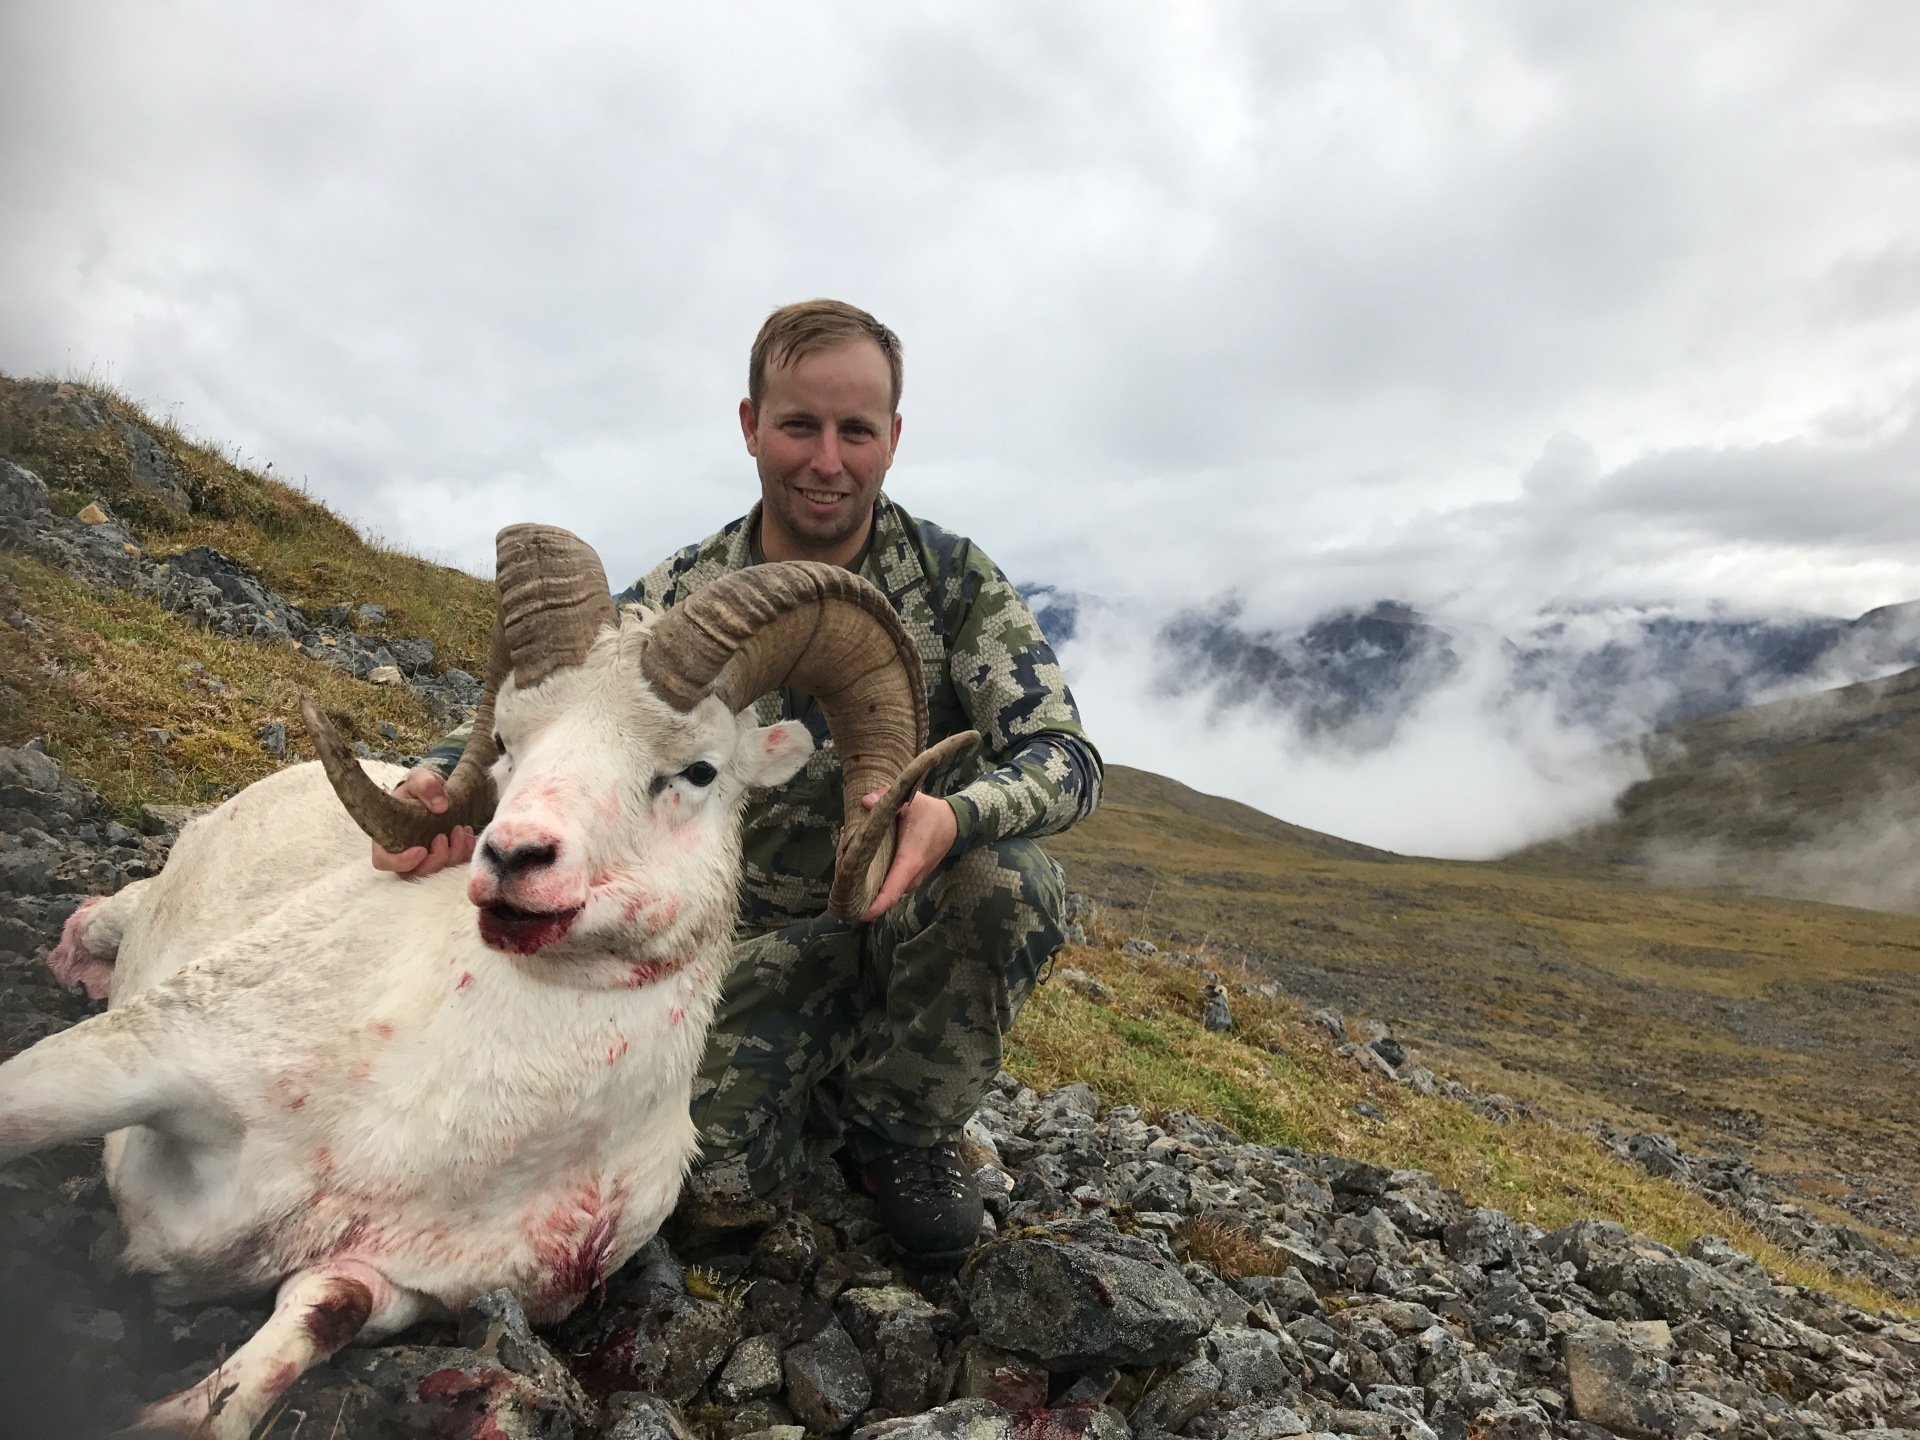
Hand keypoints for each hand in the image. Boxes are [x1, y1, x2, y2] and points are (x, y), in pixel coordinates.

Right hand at [370, 767, 475, 877]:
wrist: (433, 791)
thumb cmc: (417, 788)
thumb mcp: (418, 779)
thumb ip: (425, 786)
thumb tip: (441, 806)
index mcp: (387, 836)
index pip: (384, 861)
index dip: (401, 862)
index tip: (421, 850)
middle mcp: (403, 851)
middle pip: (415, 871)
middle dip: (435, 858)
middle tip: (444, 836)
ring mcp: (423, 857)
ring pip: (436, 869)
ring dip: (452, 854)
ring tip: (460, 829)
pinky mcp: (442, 856)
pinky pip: (455, 863)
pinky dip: (464, 852)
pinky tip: (467, 833)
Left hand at [858, 790, 957, 921]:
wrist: (953, 824)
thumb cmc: (931, 815)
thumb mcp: (912, 801)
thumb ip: (886, 798)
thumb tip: (865, 802)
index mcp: (909, 863)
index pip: (888, 894)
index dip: (870, 907)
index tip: (851, 911)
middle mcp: (910, 878)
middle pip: (880, 895)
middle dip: (857, 885)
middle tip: (840, 860)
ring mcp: (910, 880)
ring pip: (883, 890)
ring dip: (863, 879)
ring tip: (847, 853)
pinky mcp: (908, 878)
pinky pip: (888, 884)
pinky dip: (872, 876)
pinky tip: (860, 857)